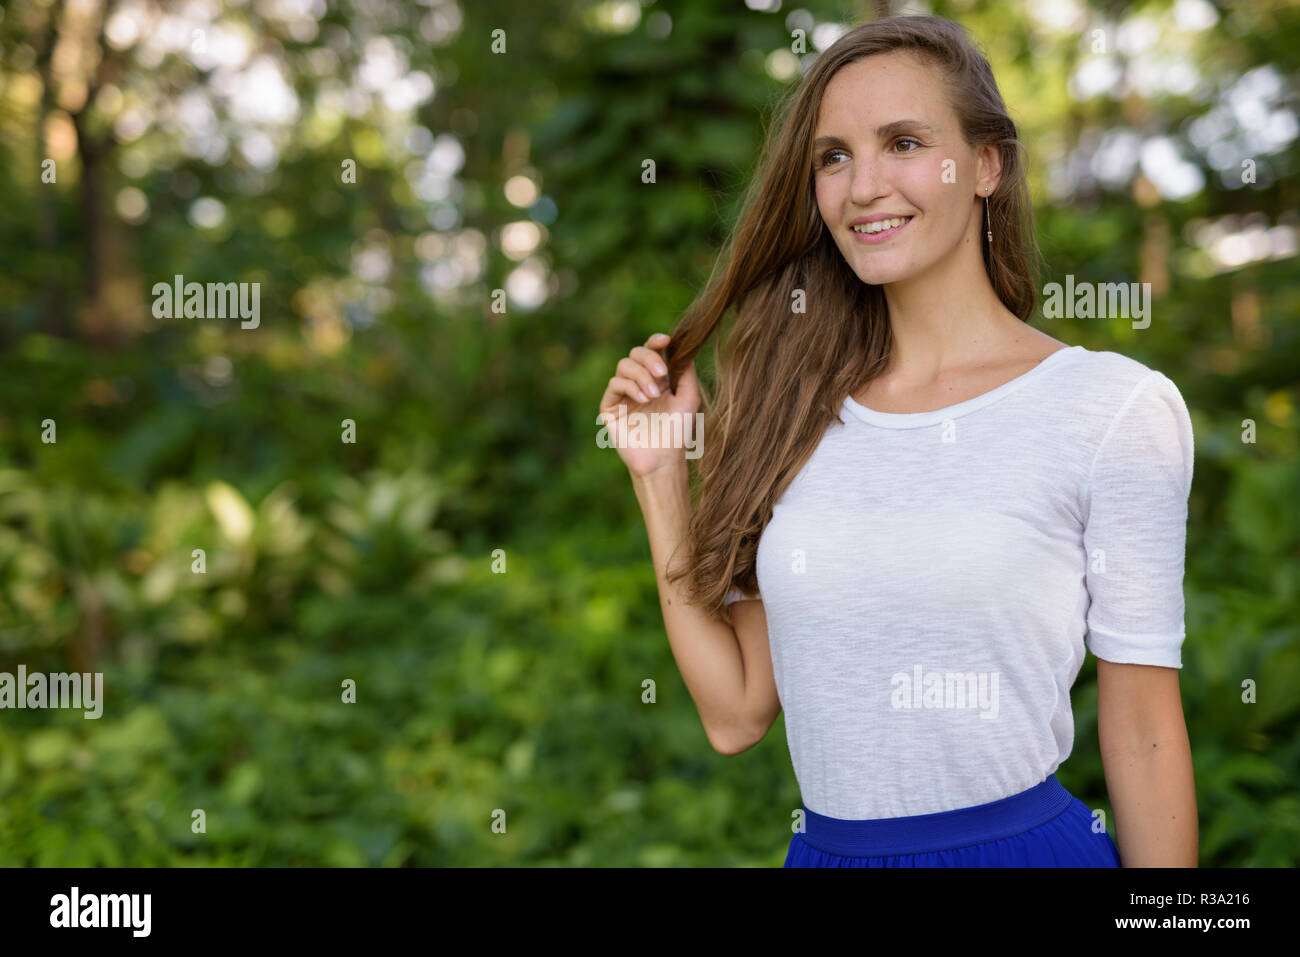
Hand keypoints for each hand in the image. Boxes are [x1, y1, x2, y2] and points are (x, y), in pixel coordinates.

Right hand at [597, 332, 701, 478]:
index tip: (666, 340)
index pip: (651, 351)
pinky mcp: (610, 406)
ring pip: (624, 365)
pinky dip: (629, 386)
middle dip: (649, 359)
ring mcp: (623, 394)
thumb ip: (686, 372)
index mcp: (657, 379)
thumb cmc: (678, 432)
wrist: (663, 458)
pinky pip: (614, 384)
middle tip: (661, 374)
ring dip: (641, 375)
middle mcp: (638, 383)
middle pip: (636, 353)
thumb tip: (683, 347)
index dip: (655, 341)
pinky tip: (643, 399)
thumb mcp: (689, 398)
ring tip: (654, 395)